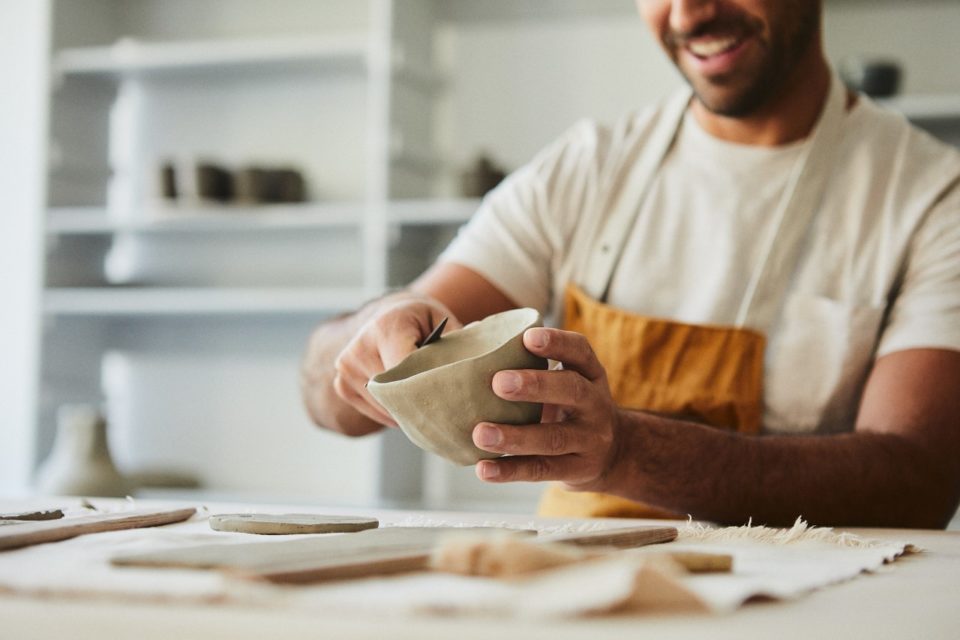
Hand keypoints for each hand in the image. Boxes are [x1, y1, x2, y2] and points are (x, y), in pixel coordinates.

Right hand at [333, 293, 459, 426]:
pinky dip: (392, 412)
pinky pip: (372, 411)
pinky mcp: (342, 385)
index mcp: (386, 328)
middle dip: (421, 402)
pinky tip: (409, 406)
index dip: (430, 387)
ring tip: (430, 408)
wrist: (387, 316)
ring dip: (406, 411)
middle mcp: (359, 348)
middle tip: (447, 412)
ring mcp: (346, 369)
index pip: (407, 370)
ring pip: (384, 406)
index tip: (451, 397)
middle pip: (395, 392)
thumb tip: (484, 355)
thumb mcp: (441, 320)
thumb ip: (458, 340)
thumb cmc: (419, 319)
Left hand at [472, 327, 624, 490]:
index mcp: (590, 374)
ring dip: (515, 437)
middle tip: (498, 383)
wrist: (612, 454)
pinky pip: (542, 470)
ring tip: (481, 434)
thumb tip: (470, 332)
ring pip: (553, 438)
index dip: (557, 343)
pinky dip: (511, 471)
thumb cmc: (569, 406)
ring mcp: (590, 440)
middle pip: (572, 390)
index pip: (580, 351)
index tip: (528, 337)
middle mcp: (595, 404)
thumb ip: (528, 364)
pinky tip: (484, 469)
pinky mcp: (577, 470)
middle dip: (536, 385)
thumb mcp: (566, 380)